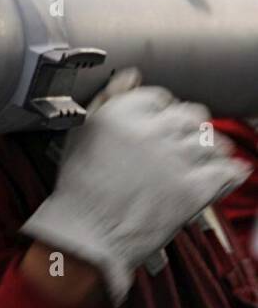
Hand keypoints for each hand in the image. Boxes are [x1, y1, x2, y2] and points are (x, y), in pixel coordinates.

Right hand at [21, 70, 250, 304]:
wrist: (87, 232)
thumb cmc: (79, 183)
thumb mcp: (82, 131)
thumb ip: (109, 98)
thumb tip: (132, 75)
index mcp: (121, 114)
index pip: (160, 97)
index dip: (160, 111)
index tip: (157, 127)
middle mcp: (151, 131)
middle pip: (192, 115)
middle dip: (188, 127)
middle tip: (178, 144)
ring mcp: (176, 160)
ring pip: (213, 140)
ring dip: (209, 149)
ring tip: (197, 161)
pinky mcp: (194, 190)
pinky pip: (228, 170)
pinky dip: (228, 171)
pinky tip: (218, 175)